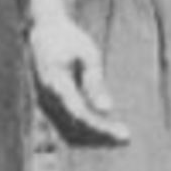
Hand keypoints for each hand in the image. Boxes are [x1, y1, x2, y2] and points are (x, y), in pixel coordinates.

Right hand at [27, 15, 129, 148]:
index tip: (124, 135)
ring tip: (118, 136)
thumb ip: (94, 83)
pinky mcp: (48, 107)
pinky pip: (65, 129)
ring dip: (93, 139)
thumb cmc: (70, 40)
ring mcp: (45, 105)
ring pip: (69, 134)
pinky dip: (85, 133)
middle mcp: (46, 99)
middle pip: (75, 129)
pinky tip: (105, 129)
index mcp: (56, 83)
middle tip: (126, 139)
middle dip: (101, 137)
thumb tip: (106, 110)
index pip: (80, 115)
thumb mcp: (88, 55)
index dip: (102, 128)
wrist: (44, 32)